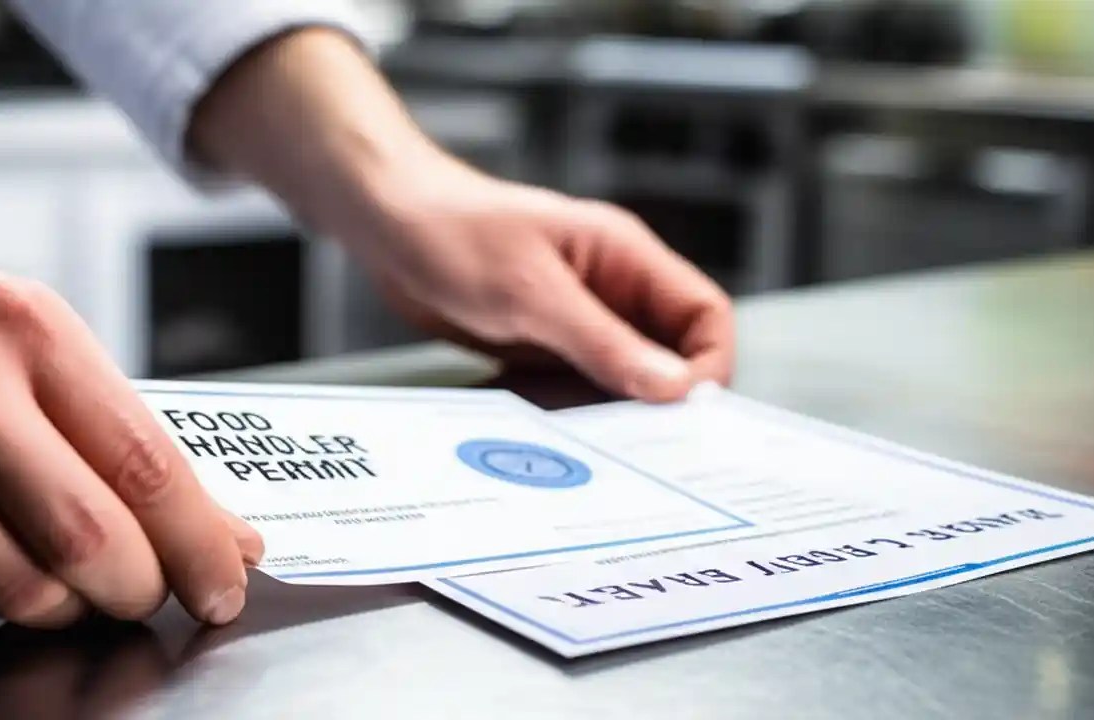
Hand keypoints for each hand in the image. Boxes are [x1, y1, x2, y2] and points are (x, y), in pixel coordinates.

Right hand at [0, 228, 261, 626]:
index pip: (145, 465)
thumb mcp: (34, 332)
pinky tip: (5, 550)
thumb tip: (215, 526)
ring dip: (73, 607)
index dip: (199, 544)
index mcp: (28, 331)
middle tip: (153, 589)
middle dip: (140, 589)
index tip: (226, 580)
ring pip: (20, 586)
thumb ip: (121, 428)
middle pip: (89, 541)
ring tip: (86, 582)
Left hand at [345, 157, 734, 400]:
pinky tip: (535, 421)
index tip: (682, 411)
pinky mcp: (542, 342)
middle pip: (668, 356)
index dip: (706, 365)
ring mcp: (577, 319)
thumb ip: (603, 342)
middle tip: (633, 443)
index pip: (704, 314)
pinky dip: (563, 411)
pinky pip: (573, 388)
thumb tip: (674, 387)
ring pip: (619, 380)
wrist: (387, 225)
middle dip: (654, 400)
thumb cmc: (456, 232)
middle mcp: (611, 290)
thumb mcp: (532, 294)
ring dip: (602, 412)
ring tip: (574, 435)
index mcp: (626, 259)